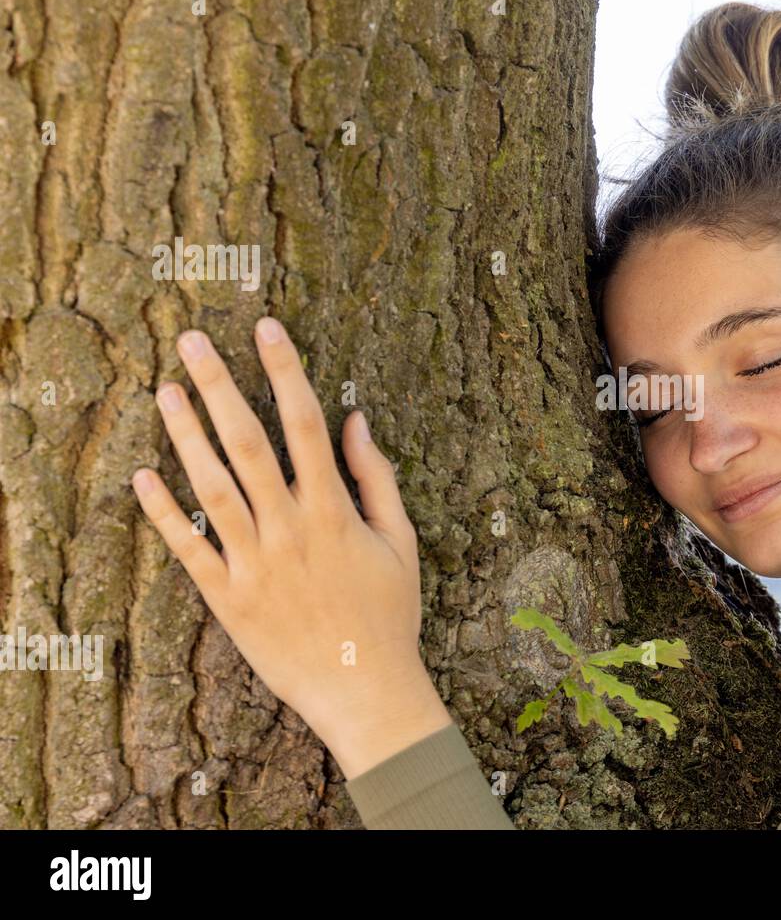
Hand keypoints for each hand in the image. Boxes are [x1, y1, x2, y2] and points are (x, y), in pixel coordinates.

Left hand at [131, 317, 451, 778]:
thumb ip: (377, 477)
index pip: (305, 423)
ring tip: (164, 391)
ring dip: (186, 435)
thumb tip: (356, 420)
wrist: (364, 687)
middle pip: (248, 442)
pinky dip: (164, 513)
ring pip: (211, 486)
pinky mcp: (228, 598)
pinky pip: (189, 549)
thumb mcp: (401, 542)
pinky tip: (142, 476)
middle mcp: (289, 528)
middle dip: (219, 385)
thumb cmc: (390, 614)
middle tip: (191, 340)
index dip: (285, 370)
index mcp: (334, 510)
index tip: (267, 329)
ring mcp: (254, 563)